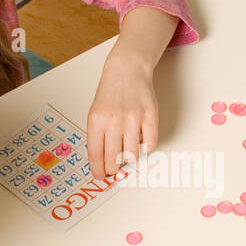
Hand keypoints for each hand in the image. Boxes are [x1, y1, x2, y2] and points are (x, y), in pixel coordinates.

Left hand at [86, 48, 157, 177]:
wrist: (126, 70)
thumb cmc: (110, 93)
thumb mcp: (95, 113)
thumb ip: (97, 136)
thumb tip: (102, 162)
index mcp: (97, 120)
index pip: (96, 155)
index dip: (98, 170)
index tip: (100, 176)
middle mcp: (115, 120)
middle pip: (114, 158)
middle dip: (113, 169)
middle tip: (114, 170)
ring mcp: (134, 118)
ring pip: (132, 154)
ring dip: (129, 159)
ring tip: (126, 153)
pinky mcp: (150, 115)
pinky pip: (150, 143)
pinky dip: (145, 148)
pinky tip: (139, 142)